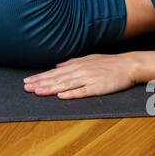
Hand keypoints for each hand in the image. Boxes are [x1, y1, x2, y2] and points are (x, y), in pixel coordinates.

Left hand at [23, 53, 138, 98]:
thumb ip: (72, 62)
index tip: (27, 82)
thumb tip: (58, 65)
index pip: (54, 73)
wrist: (128, 65)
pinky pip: (82, 91)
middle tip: (26, 88)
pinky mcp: (97, 87)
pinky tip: (61, 96)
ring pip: (65, 85)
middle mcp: (80, 71)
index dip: (40, 77)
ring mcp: (88, 79)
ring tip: (37, 92)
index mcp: (77, 65)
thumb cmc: (109, 63)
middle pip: (56, 79)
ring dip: (50, 89)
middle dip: (40, 83)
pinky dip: (71, 94)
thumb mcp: (89, 59)